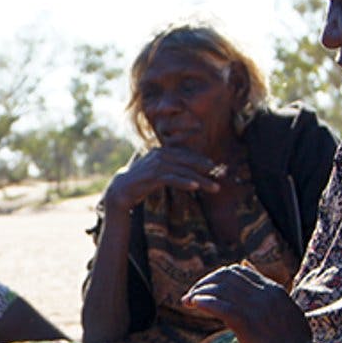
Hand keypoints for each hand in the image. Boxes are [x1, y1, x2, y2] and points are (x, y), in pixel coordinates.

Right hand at [102, 146, 225, 214]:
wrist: (119, 191)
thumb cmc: (140, 183)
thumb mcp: (157, 173)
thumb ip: (170, 169)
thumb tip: (186, 172)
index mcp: (161, 151)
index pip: (185, 154)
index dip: (201, 160)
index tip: (215, 167)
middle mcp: (159, 155)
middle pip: (187, 161)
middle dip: (205, 168)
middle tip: (221, 174)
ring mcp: (155, 165)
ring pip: (183, 171)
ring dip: (200, 179)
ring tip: (214, 187)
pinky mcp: (151, 177)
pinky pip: (171, 178)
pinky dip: (184, 182)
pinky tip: (195, 187)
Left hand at [182, 265, 314, 342]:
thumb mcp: (284, 312)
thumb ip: (268, 295)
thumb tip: (250, 275)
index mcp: (273, 290)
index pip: (237, 270)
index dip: (216, 277)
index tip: (204, 291)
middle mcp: (266, 294)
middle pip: (225, 276)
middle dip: (204, 283)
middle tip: (190, 297)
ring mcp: (258, 308)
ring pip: (221, 288)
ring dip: (199, 292)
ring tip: (188, 302)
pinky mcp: (250, 325)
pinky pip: (221, 307)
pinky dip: (205, 303)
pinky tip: (195, 305)